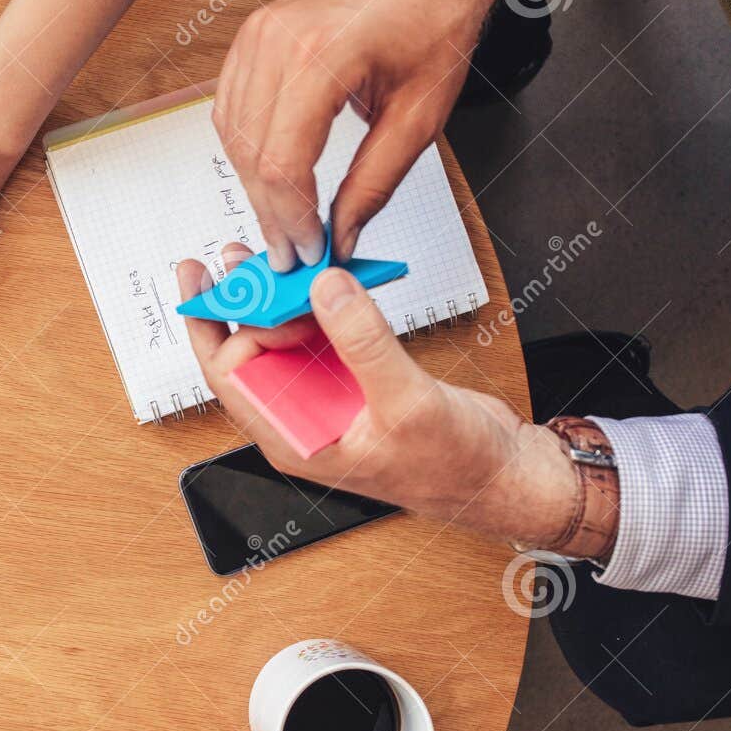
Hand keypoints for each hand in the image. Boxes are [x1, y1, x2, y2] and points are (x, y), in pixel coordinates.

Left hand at [178, 245, 587, 551]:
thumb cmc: (453, 467)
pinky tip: (314, 274)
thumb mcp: (405, 403)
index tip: (252, 289)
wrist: (501, 473)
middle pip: (246, 354)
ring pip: (280, 339)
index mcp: (294, 438)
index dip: (232, 329)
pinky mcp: (354, 377)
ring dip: (269, 298)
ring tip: (254, 257)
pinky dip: (315, 302)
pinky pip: (322, 333)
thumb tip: (325, 291)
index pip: (232, 379)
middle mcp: (301, 417)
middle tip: (229, 259)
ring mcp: (327, 396)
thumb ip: (363, 344)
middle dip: (236, 306)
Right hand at [212, 0, 528, 270]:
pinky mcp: (253, 37)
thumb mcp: (419, 117)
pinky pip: (230, 109)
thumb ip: (374, 185)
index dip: (293, 220)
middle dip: (271, 213)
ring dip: (255, 186)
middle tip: (293, 252)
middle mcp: (278, 41)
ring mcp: (258, 35)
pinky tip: (271, 176)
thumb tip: (342, 235)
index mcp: (322, 57)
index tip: (310, 251)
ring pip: (232, 137)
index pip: (282, 164)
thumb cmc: (433, 18)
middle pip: (251, 156)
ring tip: (285, 221)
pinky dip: (246, 151)